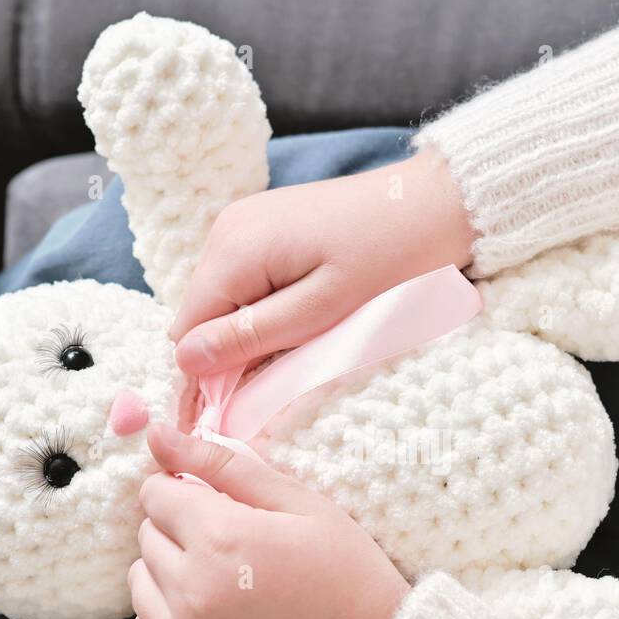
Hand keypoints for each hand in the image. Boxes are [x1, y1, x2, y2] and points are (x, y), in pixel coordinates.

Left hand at [131, 425, 410, 618]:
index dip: (184, 492)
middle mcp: (190, 592)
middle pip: (147, 536)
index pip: (156, 495)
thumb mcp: (299, 503)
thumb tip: (156, 433)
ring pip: (140, 584)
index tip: (215, 505)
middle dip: (180, 531)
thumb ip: (223, 464)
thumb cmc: (346, 572)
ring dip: (170, 574)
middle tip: (233, 547)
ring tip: (225, 584)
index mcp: (220, 539)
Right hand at [172, 146, 475, 374]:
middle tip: (274, 386)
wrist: (434, 202)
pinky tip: (301, 319)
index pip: (186, 330)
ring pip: (223, 302)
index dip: (203, 377)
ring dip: (250, 334)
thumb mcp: (322, 310)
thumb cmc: (390, 257)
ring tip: (298, 349)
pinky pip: (246, 282)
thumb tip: (185, 361)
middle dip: (227, 356)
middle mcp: (227, 230)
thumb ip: (251, 336)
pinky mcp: (266, 227)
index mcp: (234, 249)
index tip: (227, 416)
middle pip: (201, 316)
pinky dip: (264, 310)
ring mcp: (245, 224)